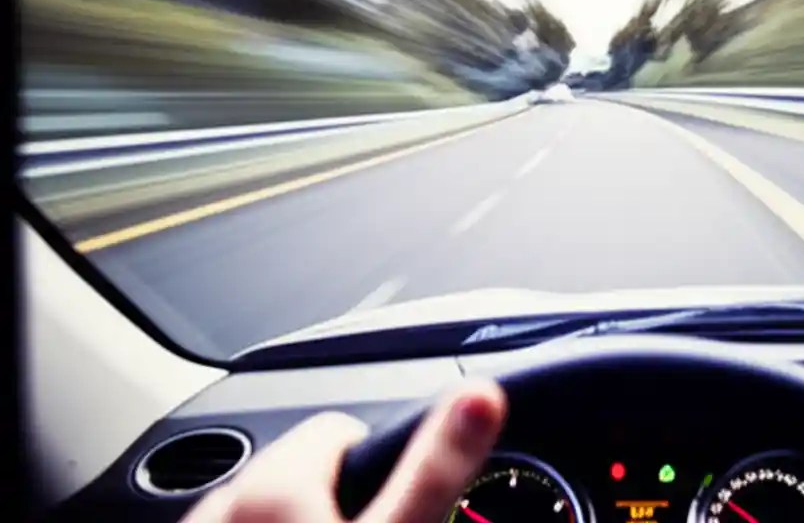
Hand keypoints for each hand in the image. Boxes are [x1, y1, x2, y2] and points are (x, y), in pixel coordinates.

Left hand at [181, 380, 506, 522]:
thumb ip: (435, 467)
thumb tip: (483, 393)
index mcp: (270, 482)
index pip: (339, 427)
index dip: (380, 466)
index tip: (393, 507)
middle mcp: (219, 502)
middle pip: (301, 470)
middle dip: (337, 499)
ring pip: (268, 509)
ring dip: (299, 521)